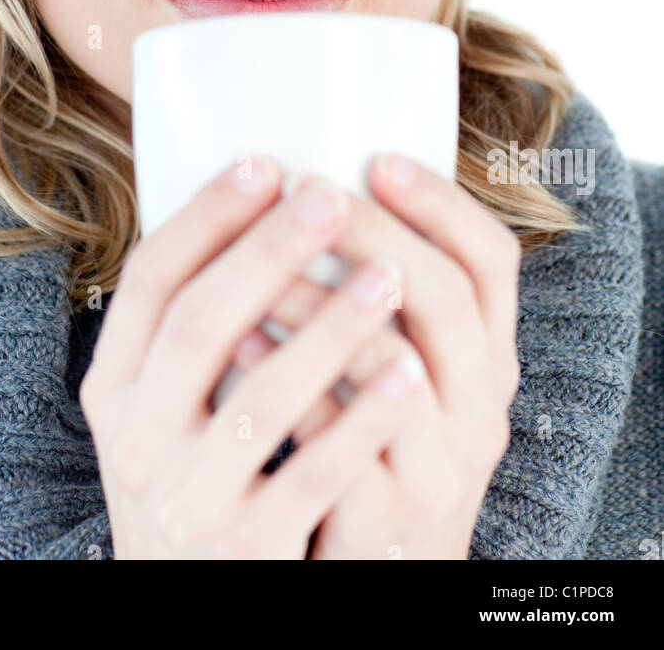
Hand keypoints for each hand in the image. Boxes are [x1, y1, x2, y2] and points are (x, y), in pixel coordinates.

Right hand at [79, 156, 426, 558]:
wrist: (190, 608)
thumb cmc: (194, 479)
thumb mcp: (162, 408)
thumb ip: (189, 332)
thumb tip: (258, 210)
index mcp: (116, 386)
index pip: (148, 282)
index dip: (204, 217)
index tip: (262, 162)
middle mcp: (138, 437)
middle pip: (200, 324)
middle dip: (268, 251)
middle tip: (329, 192)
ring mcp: (190, 496)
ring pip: (261, 398)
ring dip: (328, 327)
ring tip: (386, 272)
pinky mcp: (247, 549)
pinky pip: (311, 476)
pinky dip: (360, 420)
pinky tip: (407, 373)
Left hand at [232, 154, 521, 558]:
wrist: (383, 574)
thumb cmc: (377, 453)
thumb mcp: (405, 375)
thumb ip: (379, 303)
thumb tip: (306, 194)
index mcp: (485, 360)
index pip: (492, 263)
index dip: (442, 204)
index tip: (376, 159)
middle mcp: (477, 409)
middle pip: (445, 297)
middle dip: (372, 232)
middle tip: (308, 193)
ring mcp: (438, 469)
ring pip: (393, 366)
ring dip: (319, 302)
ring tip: (262, 264)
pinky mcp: (384, 521)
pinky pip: (341, 450)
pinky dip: (289, 390)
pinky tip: (240, 345)